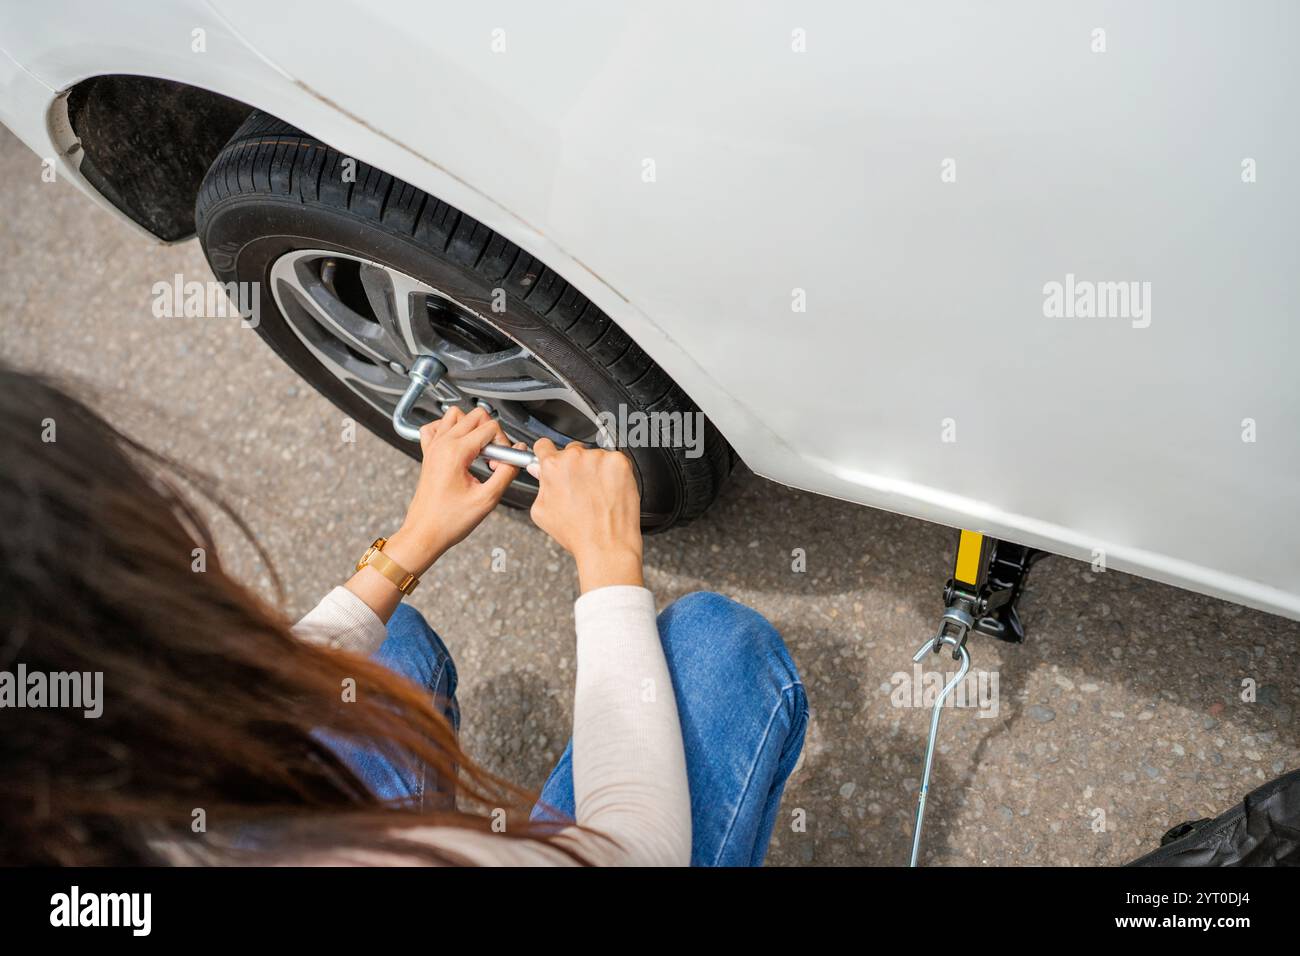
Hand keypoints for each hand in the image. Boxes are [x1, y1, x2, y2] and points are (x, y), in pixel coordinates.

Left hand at [384, 406, 522, 574]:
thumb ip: (506, 472)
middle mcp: (442, 444)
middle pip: (475, 416)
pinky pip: (435, 427)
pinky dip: (448, 429)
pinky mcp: (427, 454)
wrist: (424, 533)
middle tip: (493, 458)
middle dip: (491, 433)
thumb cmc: (448, 521)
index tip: (499, 464)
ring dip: (472, 427)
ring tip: (478, 449)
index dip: (502, 444)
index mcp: (455, 452)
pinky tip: (458, 445)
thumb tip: (516, 455)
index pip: (490, 428)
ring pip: (455, 415)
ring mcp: (432, 447)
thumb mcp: (487, 499)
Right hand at [527, 438, 642, 592]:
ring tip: (597, 495)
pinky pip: (614, 461)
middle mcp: (576, 457)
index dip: (546, 454)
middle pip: (572, 451)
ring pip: (595, 457)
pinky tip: (610, 492)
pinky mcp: (620, 462)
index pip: (544, 446)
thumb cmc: (577, 533)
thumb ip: (540, 485)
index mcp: (553, 466)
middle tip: (580, 489)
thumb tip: (539, 471)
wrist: (606, 545)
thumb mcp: (542, 512)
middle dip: (574, 466)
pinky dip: (613, 473)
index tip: (551, 458)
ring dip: (595, 470)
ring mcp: (599, 458)